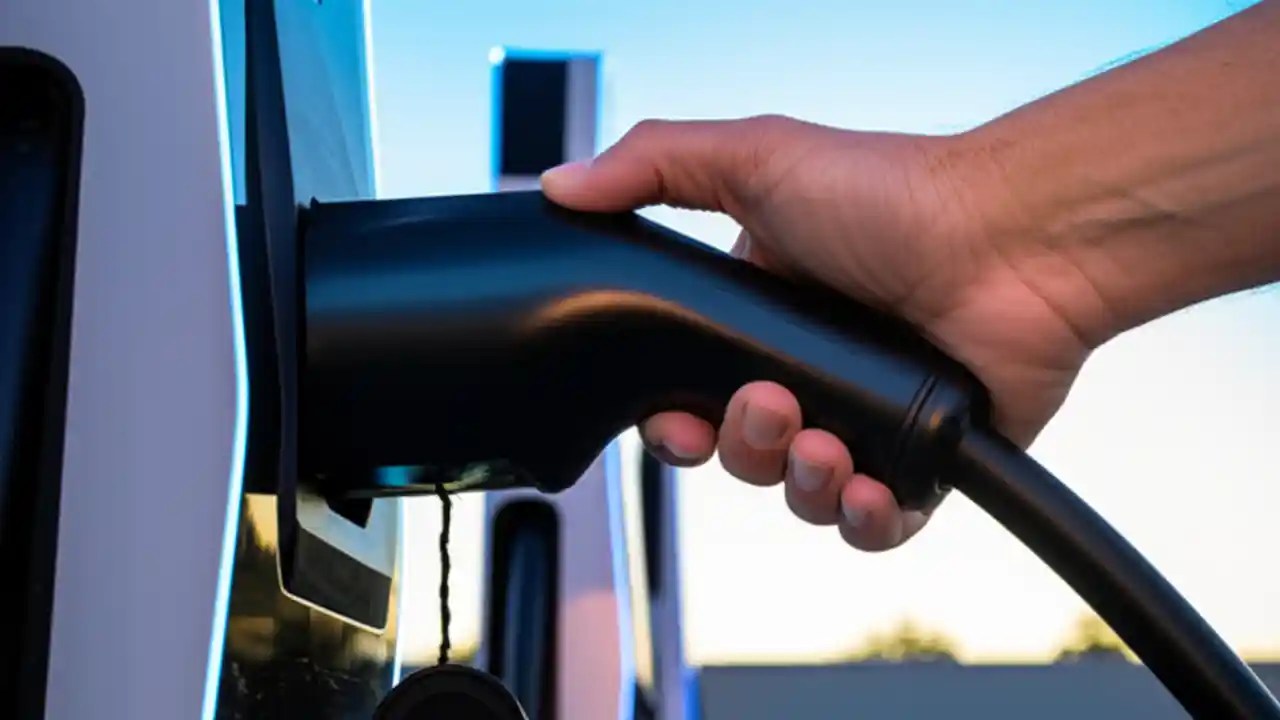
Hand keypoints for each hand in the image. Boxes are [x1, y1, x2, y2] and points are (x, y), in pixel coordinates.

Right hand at [541, 115, 1101, 550]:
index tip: (674, 420)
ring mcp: (868, 420)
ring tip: (828, 442)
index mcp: (762, 318)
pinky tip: (865, 488)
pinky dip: (863, 521)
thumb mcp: (754, 157)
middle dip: (742, 447)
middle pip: (741, 455)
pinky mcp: (923, 463)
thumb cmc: (897, 194)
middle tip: (771, 407)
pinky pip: (874, 524)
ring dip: (801, 484)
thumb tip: (559, 186)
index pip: (689, 394)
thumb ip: (650, 166)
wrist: (1013, 239)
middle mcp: (812, 374)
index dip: (672, 423)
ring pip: (801, 496)